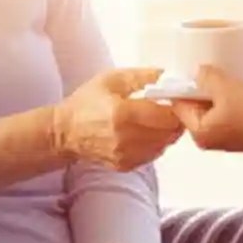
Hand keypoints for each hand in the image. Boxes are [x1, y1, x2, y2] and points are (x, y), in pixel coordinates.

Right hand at [53, 68, 183, 171]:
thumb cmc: (87, 101)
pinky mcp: (126, 166)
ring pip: (164, 145)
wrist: (66, 131)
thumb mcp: (112, 79)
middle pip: (169, 132)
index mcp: (122, 113)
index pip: (167, 115)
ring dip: (167, 132)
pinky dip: (156, 143)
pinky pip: (153, 155)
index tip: (175, 98)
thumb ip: (143, 76)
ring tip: (157, 119)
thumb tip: (169, 75)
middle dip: (175, 119)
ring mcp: (126, 156)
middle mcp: (126, 138)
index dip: (177, 106)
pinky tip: (146, 131)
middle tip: (169, 108)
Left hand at [171, 65, 242, 154]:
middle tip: (213, 70)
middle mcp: (208, 138)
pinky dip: (232, 100)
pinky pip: (229, 113)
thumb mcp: (225, 86)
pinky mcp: (240, 135)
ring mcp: (225, 138)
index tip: (191, 68)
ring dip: (220, 92)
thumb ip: (206, 76)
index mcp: (198, 131)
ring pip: (214, 108)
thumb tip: (199, 73)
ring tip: (230, 78)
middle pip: (196, 106)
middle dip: (204, 87)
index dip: (184, 84)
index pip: (179, 104)